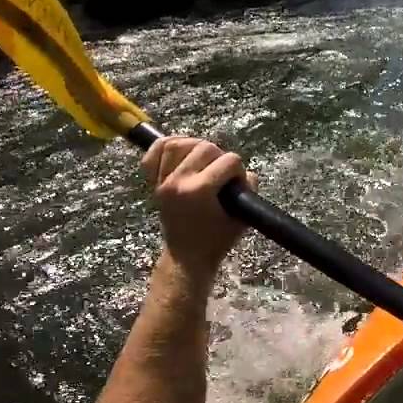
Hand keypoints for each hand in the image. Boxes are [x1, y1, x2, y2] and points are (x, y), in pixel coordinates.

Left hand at [141, 137, 256, 283]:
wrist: (186, 257)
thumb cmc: (216, 241)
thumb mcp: (241, 218)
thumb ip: (249, 190)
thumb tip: (245, 173)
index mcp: (200, 191)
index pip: (228, 161)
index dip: (238, 170)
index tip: (238, 184)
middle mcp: (178, 182)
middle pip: (204, 147)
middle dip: (220, 156)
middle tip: (223, 173)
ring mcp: (163, 181)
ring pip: (177, 144)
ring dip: (194, 145)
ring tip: (203, 157)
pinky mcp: (154, 183)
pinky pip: (154, 153)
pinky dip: (166, 146)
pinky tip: (180, 150)